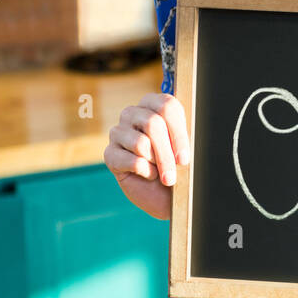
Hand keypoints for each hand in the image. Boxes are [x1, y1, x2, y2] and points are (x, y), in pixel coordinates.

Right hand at [103, 93, 189, 220]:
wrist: (164, 194)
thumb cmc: (178, 166)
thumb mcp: (187, 149)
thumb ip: (186, 137)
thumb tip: (183, 139)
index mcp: (154, 104)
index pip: (166, 107)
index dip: (178, 134)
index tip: (184, 159)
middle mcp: (133, 113)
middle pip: (152, 124)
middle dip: (166, 154)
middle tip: (174, 175)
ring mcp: (118, 132)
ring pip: (141, 143)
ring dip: (156, 163)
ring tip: (161, 171)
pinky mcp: (110, 153)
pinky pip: (131, 160)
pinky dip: (145, 172)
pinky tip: (148, 175)